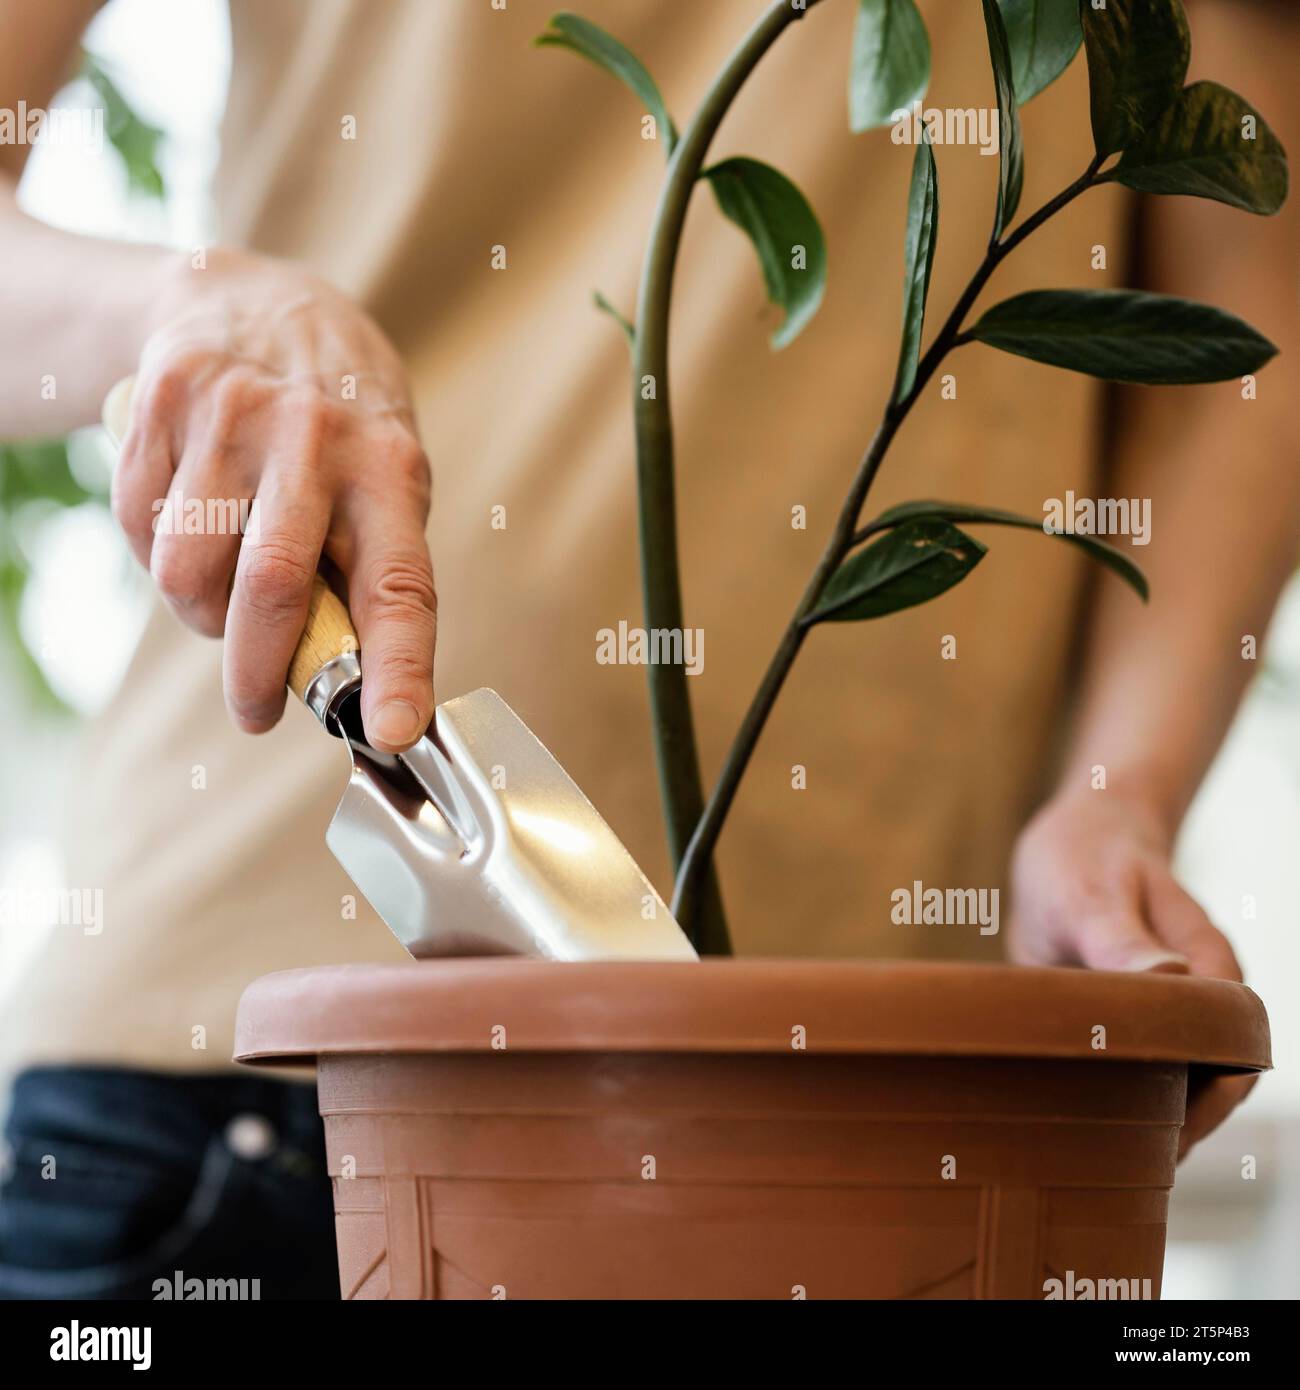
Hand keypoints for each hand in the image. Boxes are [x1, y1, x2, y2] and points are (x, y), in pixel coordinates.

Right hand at [112, 247, 435, 751]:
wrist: (257, 301)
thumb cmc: (338, 422)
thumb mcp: (384, 478)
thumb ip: (368, 566)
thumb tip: (355, 685)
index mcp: (389, 469)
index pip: (402, 584)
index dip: (400, 667)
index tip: (395, 732)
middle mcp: (315, 438)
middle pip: (271, 586)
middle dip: (257, 674)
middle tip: (255, 712)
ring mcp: (232, 415)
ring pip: (188, 572)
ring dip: (202, 615)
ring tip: (224, 597)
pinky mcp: (163, 402)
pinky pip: (141, 530)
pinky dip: (158, 559)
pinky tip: (189, 528)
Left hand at [1008, 787, 1253, 1157]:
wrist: (1080, 828)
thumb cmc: (1087, 855)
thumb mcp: (1091, 894)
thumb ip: (1123, 941)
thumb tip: (1170, 980)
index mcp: (1206, 968)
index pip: (1233, 1056)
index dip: (1208, 1106)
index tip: (1168, 1142)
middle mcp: (1195, 992)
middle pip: (1209, 1078)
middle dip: (1176, 1124)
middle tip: (1120, 1162)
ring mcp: (1165, 1004)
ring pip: (1173, 1073)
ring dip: (1145, 1110)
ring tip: (1096, 1154)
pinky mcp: (1130, 1011)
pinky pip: (1135, 1058)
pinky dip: (1113, 1086)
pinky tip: (1073, 1116)